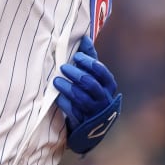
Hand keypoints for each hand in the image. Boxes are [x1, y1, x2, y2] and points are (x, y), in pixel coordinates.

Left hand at [53, 35, 120, 153]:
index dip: (89, 64)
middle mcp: (104, 99)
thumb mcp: (93, 77)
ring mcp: (94, 112)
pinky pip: (74, 113)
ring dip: (68, 89)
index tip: (76, 57)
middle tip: (63, 68)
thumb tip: (84, 38)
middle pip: (91, 85)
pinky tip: (57, 98)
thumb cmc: (91, 94)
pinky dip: (65, 104)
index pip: (102, 72)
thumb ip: (89, 59)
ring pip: (82, 99)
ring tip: (56, 81)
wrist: (92, 126)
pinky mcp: (84, 123)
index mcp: (108, 86)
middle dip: (77, 75)